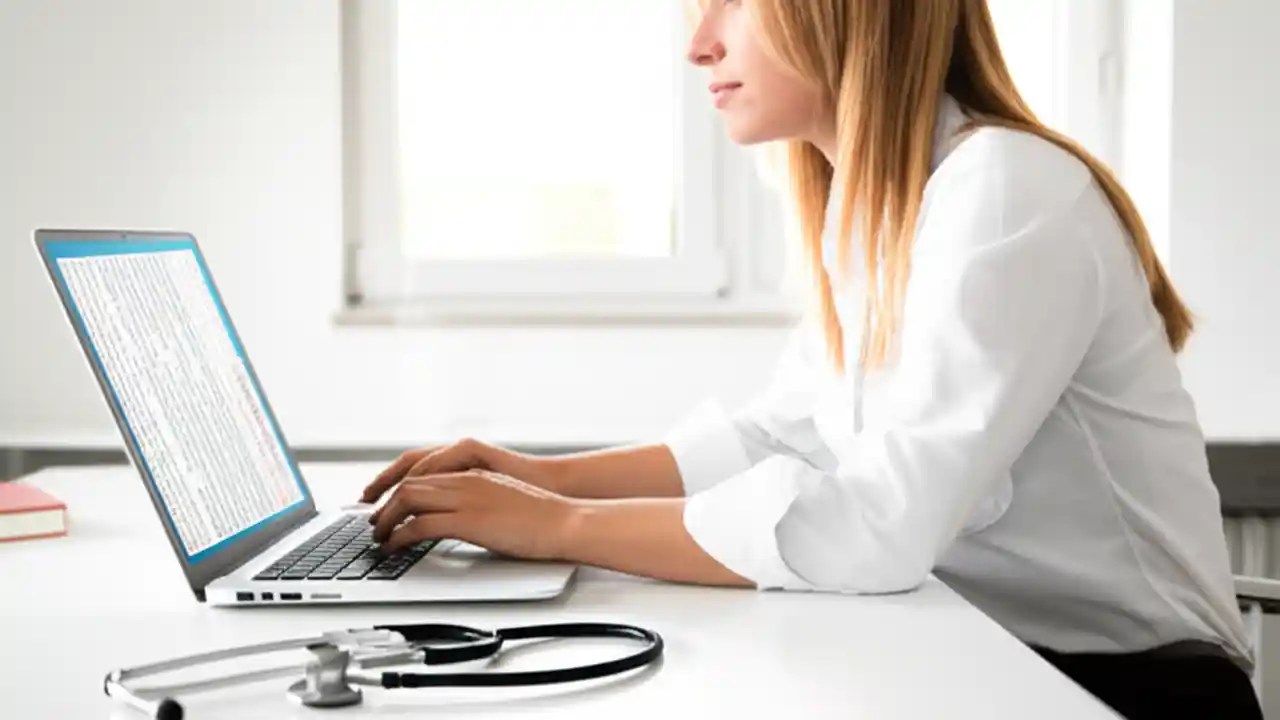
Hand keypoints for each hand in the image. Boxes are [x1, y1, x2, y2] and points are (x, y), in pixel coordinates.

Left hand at [367, 469, 577, 559]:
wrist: (565, 521)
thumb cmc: (541, 518)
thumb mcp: (502, 500)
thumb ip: (476, 505)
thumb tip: (459, 523)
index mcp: (474, 474)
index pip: (422, 473)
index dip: (397, 489)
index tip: (384, 505)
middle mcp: (466, 480)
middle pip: (409, 483)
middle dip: (384, 504)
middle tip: (373, 523)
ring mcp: (466, 498)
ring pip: (409, 499)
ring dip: (387, 519)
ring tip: (379, 538)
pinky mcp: (469, 520)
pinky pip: (421, 524)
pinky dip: (401, 536)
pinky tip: (395, 547)